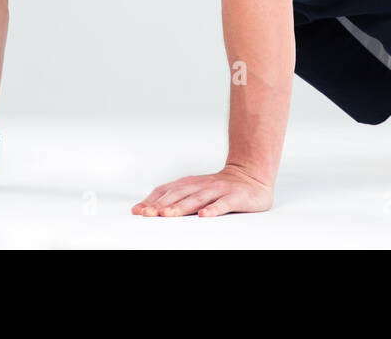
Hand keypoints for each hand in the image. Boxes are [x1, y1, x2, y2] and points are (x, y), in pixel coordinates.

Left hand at [131, 164, 272, 217]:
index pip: (168, 191)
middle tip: (148, 214)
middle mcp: (203, 185)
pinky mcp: (235, 197)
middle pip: (179, 194)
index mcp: (191, 184)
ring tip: (168, 215)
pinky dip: (213, 209)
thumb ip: (175, 198)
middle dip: (162, 205)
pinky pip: (223, 204)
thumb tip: (145, 209)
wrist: (251, 175)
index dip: (153, 200)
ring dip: (182, 206)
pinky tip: (204, 216)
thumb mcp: (196, 190)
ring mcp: (219, 190)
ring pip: (198, 198)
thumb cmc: (220, 188)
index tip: (139, 211)